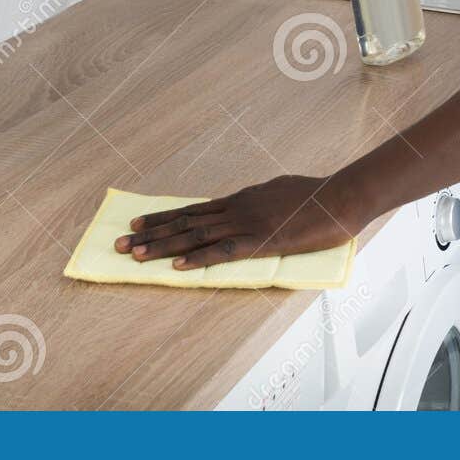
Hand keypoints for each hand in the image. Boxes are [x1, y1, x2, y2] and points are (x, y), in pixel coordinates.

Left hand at [113, 174, 365, 268]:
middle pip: (185, 222)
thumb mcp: (281, 191)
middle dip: (149, 234)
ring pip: (195, 236)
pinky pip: (223, 252)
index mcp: (241, 199)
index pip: (193, 210)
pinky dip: (197, 260)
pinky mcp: (261, 242)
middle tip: (119, 243)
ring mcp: (247, 224)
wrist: (340, 197)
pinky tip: (176, 267)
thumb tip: (253, 204)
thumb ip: (261, 201)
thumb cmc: (317, 196)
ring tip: (133, 254)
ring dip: (162, 247)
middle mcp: (236, 209)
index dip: (163, 218)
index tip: (137, 223)